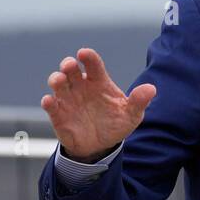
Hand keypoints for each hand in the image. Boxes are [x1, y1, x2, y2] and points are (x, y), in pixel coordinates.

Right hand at [40, 47, 155, 161]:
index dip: (88, 57)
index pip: (93, 64)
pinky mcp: (58, 114)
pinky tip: (50, 101)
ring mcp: (68, 99)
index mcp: (98, 82)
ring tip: (59, 80)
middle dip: (68, 65)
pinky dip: (48, 102)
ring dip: (56, 79)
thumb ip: (138, 101)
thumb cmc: (115, 124)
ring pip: (57, 83)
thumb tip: (151, 89)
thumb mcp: (131, 115)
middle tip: (69, 66)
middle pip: (71, 69)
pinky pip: (50, 105)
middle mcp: (81, 86)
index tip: (84, 53)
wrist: (101, 146)